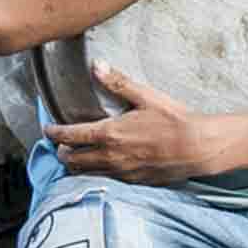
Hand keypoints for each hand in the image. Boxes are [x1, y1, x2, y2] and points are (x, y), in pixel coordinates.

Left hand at [44, 65, 223, 184]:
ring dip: (77, 165)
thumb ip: (119, 83)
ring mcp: (121, 171)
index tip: (48, 129)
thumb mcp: (147, 97)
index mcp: (108, 133)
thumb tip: (97, 66)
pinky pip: (106, 180)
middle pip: (72, 160)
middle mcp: (109, 156)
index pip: (69, 136)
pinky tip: (104, 166)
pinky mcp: (133, 181)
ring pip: (85, 173)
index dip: (54, 132)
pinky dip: (97, 174)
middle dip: (62, 152)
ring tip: (78, 157)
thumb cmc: (175, 120)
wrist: (199, 148)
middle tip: (63, 144)